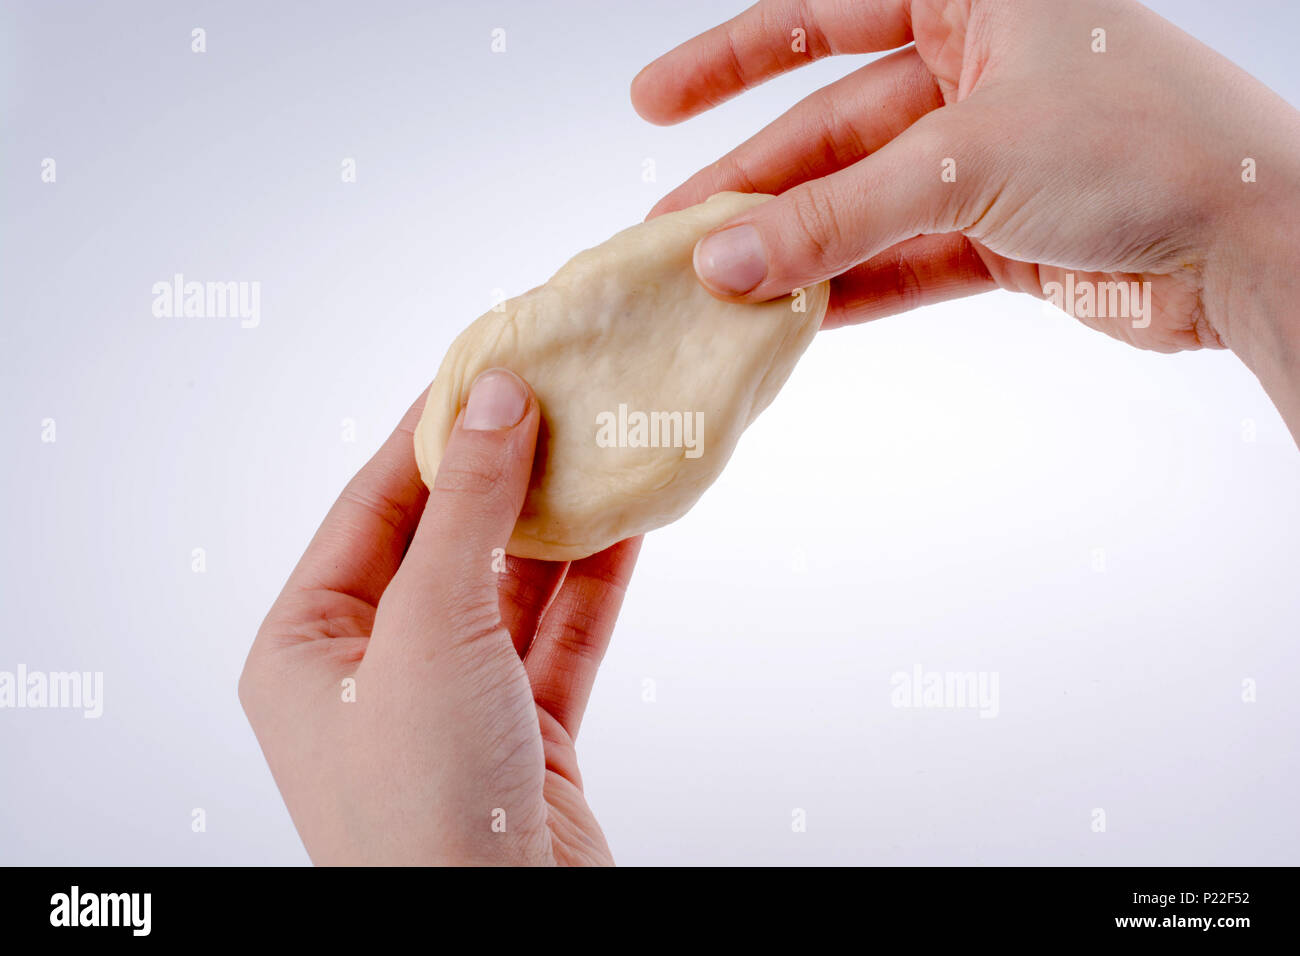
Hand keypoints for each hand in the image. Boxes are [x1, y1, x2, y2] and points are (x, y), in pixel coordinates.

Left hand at [239, 369, 639, 864]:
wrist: (510, 941)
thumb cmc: (423, 809)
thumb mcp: (431, 631)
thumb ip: (467, 513)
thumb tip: (493, 401)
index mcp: (306, 650)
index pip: (369, 510)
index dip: (429, 435)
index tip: (484, 368)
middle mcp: (373, 673)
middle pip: (445, 544)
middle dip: (502, 475)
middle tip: (555, 396)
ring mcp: (452, 704)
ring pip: (511, 590)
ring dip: (558, 525)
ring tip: (601, 445)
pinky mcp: (524, 733)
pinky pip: (561, 639)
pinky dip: (594, 585)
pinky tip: (628, 525)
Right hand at [632, 0, 1299, 439]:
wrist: (1257, 243)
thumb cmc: (1146, 143)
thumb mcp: (967, 160)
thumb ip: (838, 215)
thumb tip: (724, 260)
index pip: (823, 13)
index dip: (730, 58)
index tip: (654, 101)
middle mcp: (977, 67)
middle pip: (834, 125)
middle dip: (755, 186)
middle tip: (671, 237)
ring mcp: (992, 153)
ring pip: (865, 202)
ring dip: (797, 251)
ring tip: (716, 292)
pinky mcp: (1007, 230)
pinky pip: (906, 258)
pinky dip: (854, 291)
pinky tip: (795, 322)